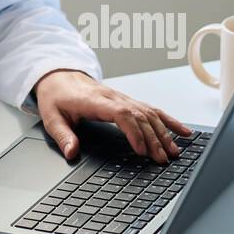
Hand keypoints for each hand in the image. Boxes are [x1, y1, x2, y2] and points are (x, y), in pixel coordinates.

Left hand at [33, 69, 193, 163]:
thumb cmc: (56, 96)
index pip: (121, 113)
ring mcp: (122, 97)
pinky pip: (151, 109)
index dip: (134, 131)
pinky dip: (169, 120)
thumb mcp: (51, 116)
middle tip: (162, 159)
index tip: (141, 150)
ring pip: (149, 112)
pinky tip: (183, 131)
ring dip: (164, 132)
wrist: (58, 75)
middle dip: (154, 138)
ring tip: (174, 152)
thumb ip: (62, 135)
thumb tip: (72, 153)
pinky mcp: (127, 100)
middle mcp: (113, 97)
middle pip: (140, 115)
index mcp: (95, 101)